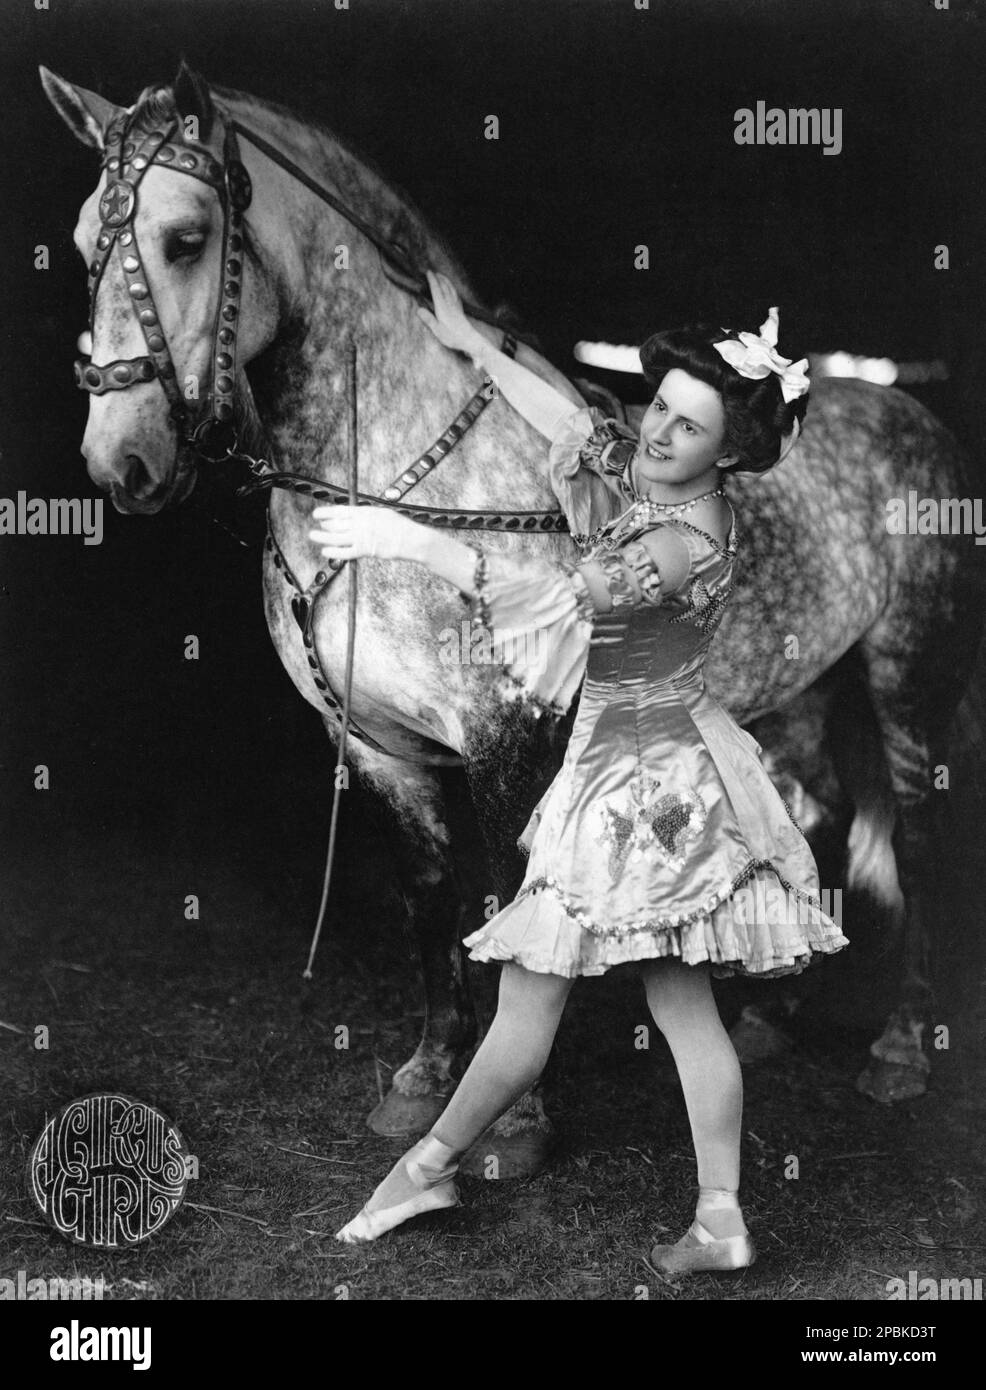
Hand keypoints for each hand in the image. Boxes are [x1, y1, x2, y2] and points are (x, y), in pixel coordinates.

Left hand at [309, 504, 427, 561]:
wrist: (409, 538)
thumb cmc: (398, 525)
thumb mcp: (380, 513)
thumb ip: (365, 514)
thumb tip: (353, 514)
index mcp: (364, 512)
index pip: (339, 511)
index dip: (325, 512)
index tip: (317, 513)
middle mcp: (360, 523)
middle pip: (335, 524)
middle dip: (324, 524)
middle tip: (319, 525)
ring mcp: (361, 537)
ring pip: (336, 537)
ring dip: (322, 536)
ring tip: (313, 535)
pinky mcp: (365, 550)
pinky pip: (345, 552)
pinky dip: (334, 552)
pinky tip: (326, 551)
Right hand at [417, 269, 484, 357]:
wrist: (469, 339)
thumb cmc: (452, 336)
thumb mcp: (437, 330)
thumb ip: (428, 319)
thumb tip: (418, 310)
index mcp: (442, 307)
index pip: (436, 290)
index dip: (432, 280)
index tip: (428, 272)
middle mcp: (449, 303)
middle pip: (444, 286)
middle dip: (438, 278)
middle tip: (432, 271)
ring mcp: (456, 305)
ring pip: (450, 288)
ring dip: (445, 280)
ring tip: (441, 275)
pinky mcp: (460, 309)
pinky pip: (455, 294)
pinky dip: (452, 288)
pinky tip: (451, 288)